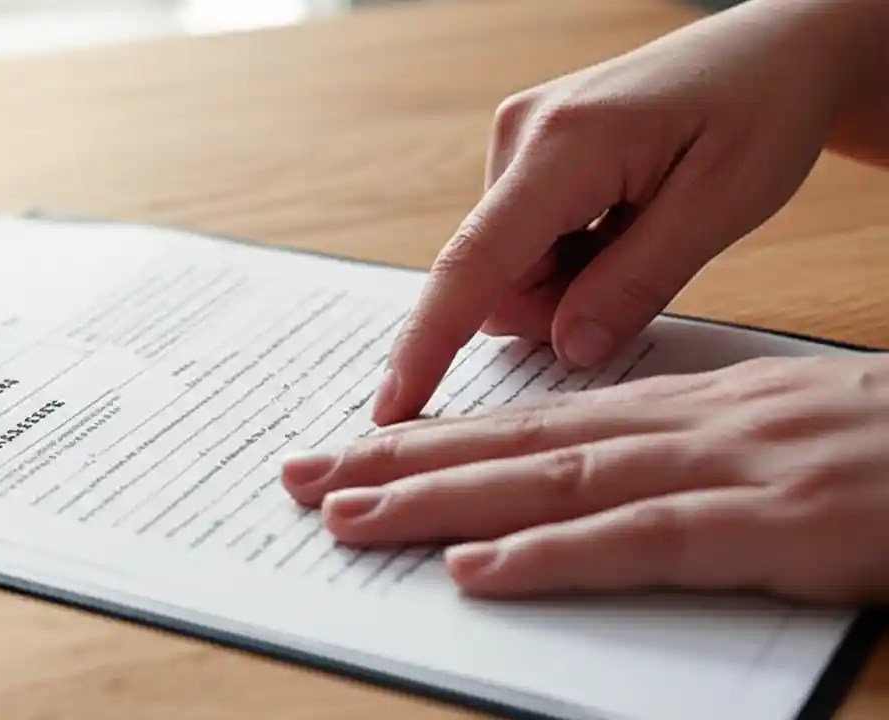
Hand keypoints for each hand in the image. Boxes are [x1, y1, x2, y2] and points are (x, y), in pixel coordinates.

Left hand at [283, 356, 888, 602]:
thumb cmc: (883, 447)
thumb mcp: (763, 435)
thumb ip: (672, 452)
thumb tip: (581, 475)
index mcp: (677, 409)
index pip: (525, 420)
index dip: (430, 436)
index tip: (351, 450)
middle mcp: (680, 427)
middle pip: (511, 442)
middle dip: (398, 461)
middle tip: (303, 476)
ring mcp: (723, 469)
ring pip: (552, 481)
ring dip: (442, 501)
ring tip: (350, 515)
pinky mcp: (771, 524)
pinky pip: (644, 540)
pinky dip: (555, 555)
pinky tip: (481, 571)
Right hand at [372, 0, 885, 424]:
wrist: (774, 46)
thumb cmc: (761, 107)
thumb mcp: (722, 206)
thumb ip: (636, 283)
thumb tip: (566, 348)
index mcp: (566, 144)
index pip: (476, 260)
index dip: (429, 341)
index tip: (390, 408)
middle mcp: (519, 135)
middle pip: (497, 276)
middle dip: (557, 305)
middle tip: (646, 266)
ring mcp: (516, 140)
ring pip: (512, 265)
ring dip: (570, 280)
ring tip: (643, 231)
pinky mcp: (524, 152)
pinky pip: (524, 239)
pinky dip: (572, 255)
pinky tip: (624, 218)